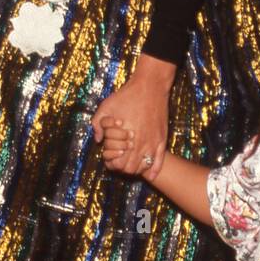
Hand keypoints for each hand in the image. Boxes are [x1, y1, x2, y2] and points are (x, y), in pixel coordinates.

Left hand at [91, 54, 175, 184]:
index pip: (118, 164)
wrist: (150, 86)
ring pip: (144, 167)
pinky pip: (159, 161)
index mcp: (125, 137)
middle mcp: (140, 143)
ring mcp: (152, 142)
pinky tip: (149, 174)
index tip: (110, 158)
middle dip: (123, 167)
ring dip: (137, 168)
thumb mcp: (105, 106)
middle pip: (130, 169)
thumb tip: (98, 140)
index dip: (112, 164)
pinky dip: (154, 170)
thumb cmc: (126, 96)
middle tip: (120, 160)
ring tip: (132, 162)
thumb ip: (97, 124)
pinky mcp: (162, 139)